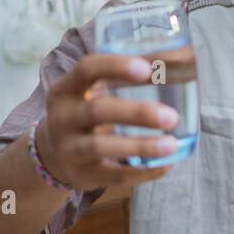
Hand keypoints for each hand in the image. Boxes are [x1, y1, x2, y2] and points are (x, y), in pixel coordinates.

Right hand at [34, 54, 181, 190]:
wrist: (52, 153)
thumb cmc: (85, 111)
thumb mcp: (90, 91)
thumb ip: (122, 77)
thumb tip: (180, 58)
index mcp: (67, 89)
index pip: (87, 69)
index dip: (116, 66)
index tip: (147, 68)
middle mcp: (63, 117)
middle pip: (98, 110)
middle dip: (137, 113)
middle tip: (171, 117)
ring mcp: (69, 148)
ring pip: (102, 146)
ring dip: (140, 146)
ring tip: (171, 145)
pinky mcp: (82, 175)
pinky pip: (114, 176)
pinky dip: (143, 172)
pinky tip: (167, 165)